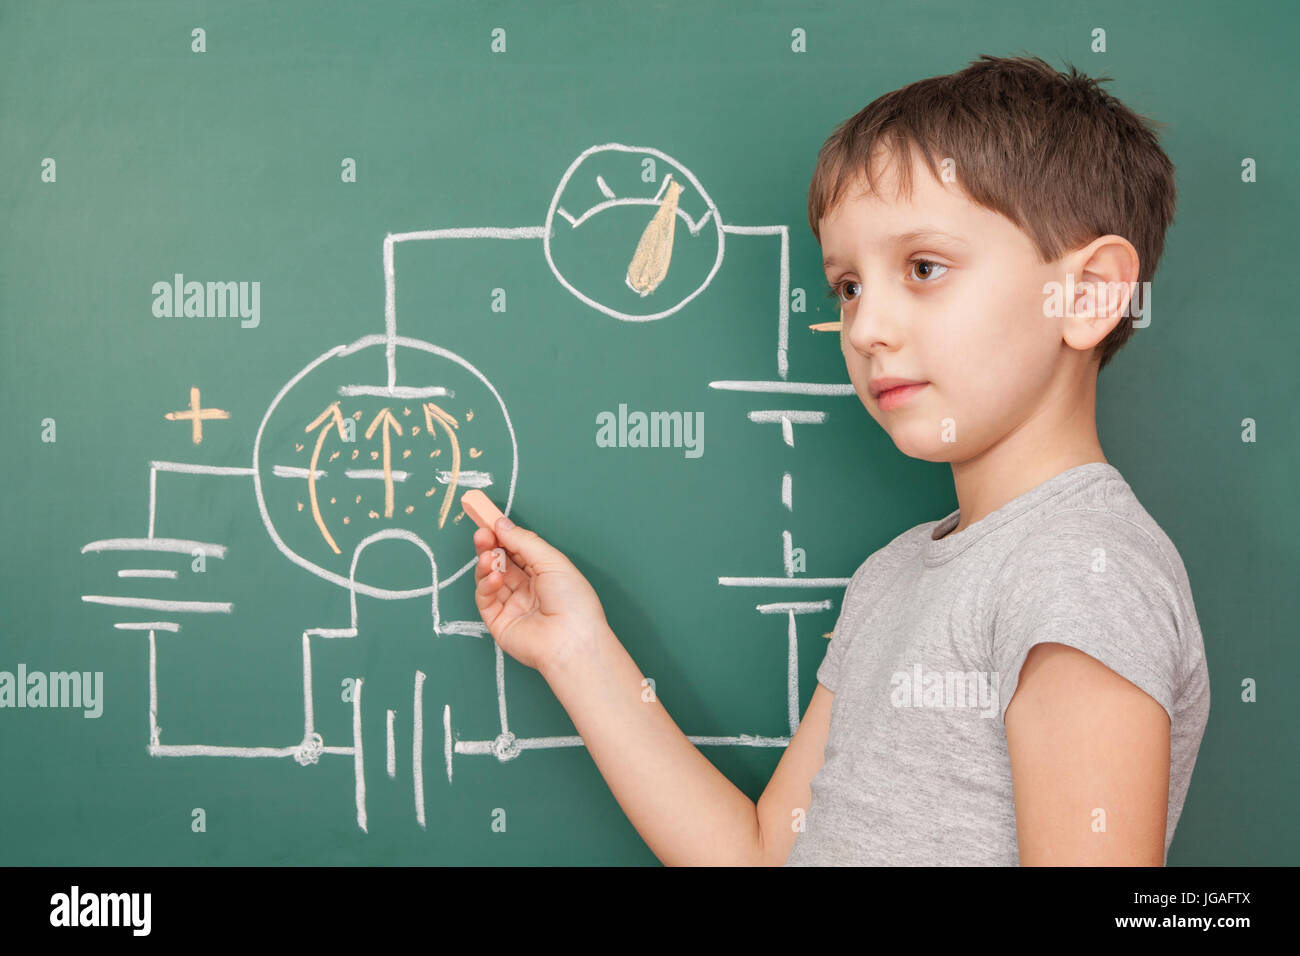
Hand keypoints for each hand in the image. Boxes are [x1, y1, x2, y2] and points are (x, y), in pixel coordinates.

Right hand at [472, 516, 609, 672]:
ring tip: (489, 557)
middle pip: (501, 562)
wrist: (571, 640)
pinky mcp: (498, 621)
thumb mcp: (552, 561)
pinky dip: (485, 584)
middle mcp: (528, 588)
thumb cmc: (573, 601)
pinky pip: (484, 598)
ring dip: (486, 564)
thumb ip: (524, 541)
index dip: (503, 535)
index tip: (489, 520)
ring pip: (490, 578)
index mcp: (544, 573)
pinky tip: (494, 578)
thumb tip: (501, 523)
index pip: (518, 550)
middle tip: (481, 534)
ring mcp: (512, 605)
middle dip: (490, 546)